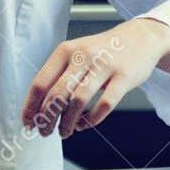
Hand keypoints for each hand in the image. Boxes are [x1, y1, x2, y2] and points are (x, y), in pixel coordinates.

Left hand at [21, 18, 169, 138]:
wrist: (141, 37)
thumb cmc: (103, 51)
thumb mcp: (77, 54)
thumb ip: (60, 76)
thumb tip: (39, 109)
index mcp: (65, 51)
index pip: (40, 83)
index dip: (31, 107)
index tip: (28, 123)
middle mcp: (82, 56)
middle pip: (56, 94)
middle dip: (47, 118)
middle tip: (45, 132)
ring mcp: (104, 65)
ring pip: (78, 101)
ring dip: (68, 122)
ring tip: (65, 132)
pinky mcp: (124, 77)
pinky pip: (105, 104)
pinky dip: (92, 119)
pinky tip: (85, 124)